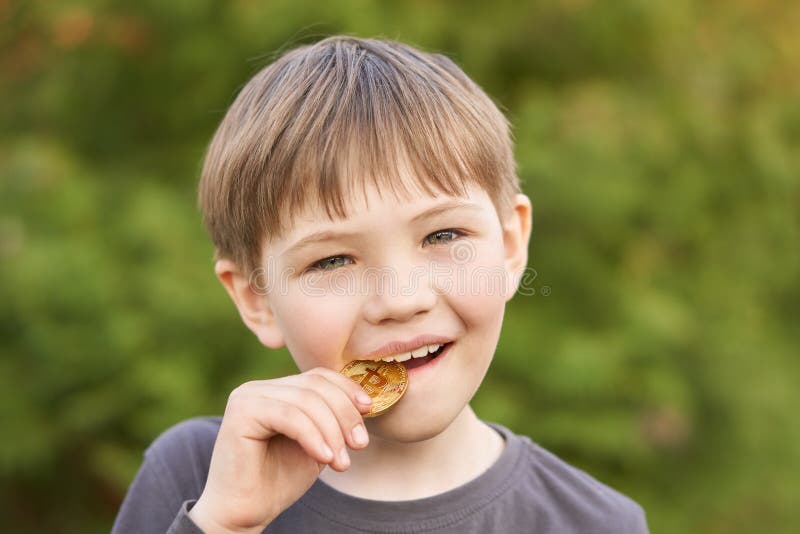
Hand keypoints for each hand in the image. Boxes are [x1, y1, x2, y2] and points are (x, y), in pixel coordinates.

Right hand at [187, 366, 372, 532]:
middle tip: (359, 445)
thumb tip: (364, 401)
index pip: (319, 376)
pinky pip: (290, 416)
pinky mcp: (242, 412)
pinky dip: (313, 436)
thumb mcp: (316, 443)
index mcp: (276, 390)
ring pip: (306, 400)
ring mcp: (248, 396)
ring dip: (332, 430)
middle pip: (315, 385)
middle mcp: (259, 388)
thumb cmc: (278, 480)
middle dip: (345, 413)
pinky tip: (325, 457)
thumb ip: (331, 419)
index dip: (347, 389)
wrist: (243, 513)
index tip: (369, 411)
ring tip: (342, 462)